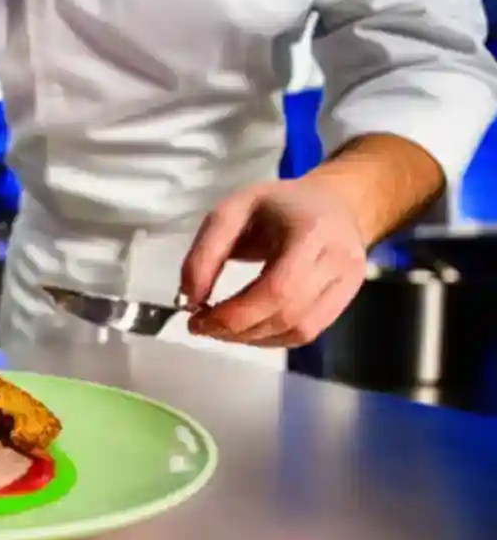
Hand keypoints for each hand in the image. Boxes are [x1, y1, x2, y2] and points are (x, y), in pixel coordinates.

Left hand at [180, 179, 367, 347]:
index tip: (197, 320)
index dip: (235, 314)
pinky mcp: (348, 299)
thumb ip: (205, 253)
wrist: (335, 201)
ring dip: (252, 337)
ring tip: (222, 327)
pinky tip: (248, 328)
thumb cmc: (279, 204)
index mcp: (311, 230)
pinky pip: (307, 332)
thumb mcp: (231, 211)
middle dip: (238, 329)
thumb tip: (189, 298)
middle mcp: (338, 259)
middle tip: (202, 326)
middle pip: (288, 314)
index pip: (277, 289)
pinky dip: (271, 338)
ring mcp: (349, 282)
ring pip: (299, 330)